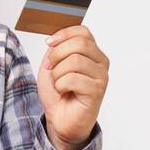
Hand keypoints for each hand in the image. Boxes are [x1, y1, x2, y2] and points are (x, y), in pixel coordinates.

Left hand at [36, 24, 108, 149]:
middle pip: (79, 43)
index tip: (49, 44)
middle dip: (57, 54)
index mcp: (92, 52)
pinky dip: (60, 85)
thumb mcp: (53, 63)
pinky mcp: (97, 91)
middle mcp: (101, 62)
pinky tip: (64, 92)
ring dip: (58, 73)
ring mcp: (101, 76)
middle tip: (50, 68)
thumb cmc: (58, 92)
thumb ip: (57, 47)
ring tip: (58, 83)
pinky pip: (73, 78)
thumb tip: (56, 38)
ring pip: (75, 61)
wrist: (59, 118)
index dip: (63, 34)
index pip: (83, 32)